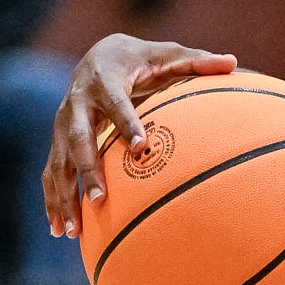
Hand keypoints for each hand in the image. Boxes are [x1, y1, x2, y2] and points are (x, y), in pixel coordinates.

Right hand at [44, 34, 234, 238]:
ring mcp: (63, 124)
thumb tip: (233, 62)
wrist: (97, 56)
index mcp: (106, 81)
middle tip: (101, 199)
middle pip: (78, 138)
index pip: (116, 104)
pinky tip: (60, 230)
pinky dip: (53, 201)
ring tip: (73, 230)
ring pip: (59, 161)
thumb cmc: (141, 59)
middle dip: (87, 169)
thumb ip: (196, 61)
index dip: (126, 123)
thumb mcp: (167, 54)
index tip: (140, 146)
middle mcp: (77, 103)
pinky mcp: (58, 142)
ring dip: (64, 196)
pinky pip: (52, 173)